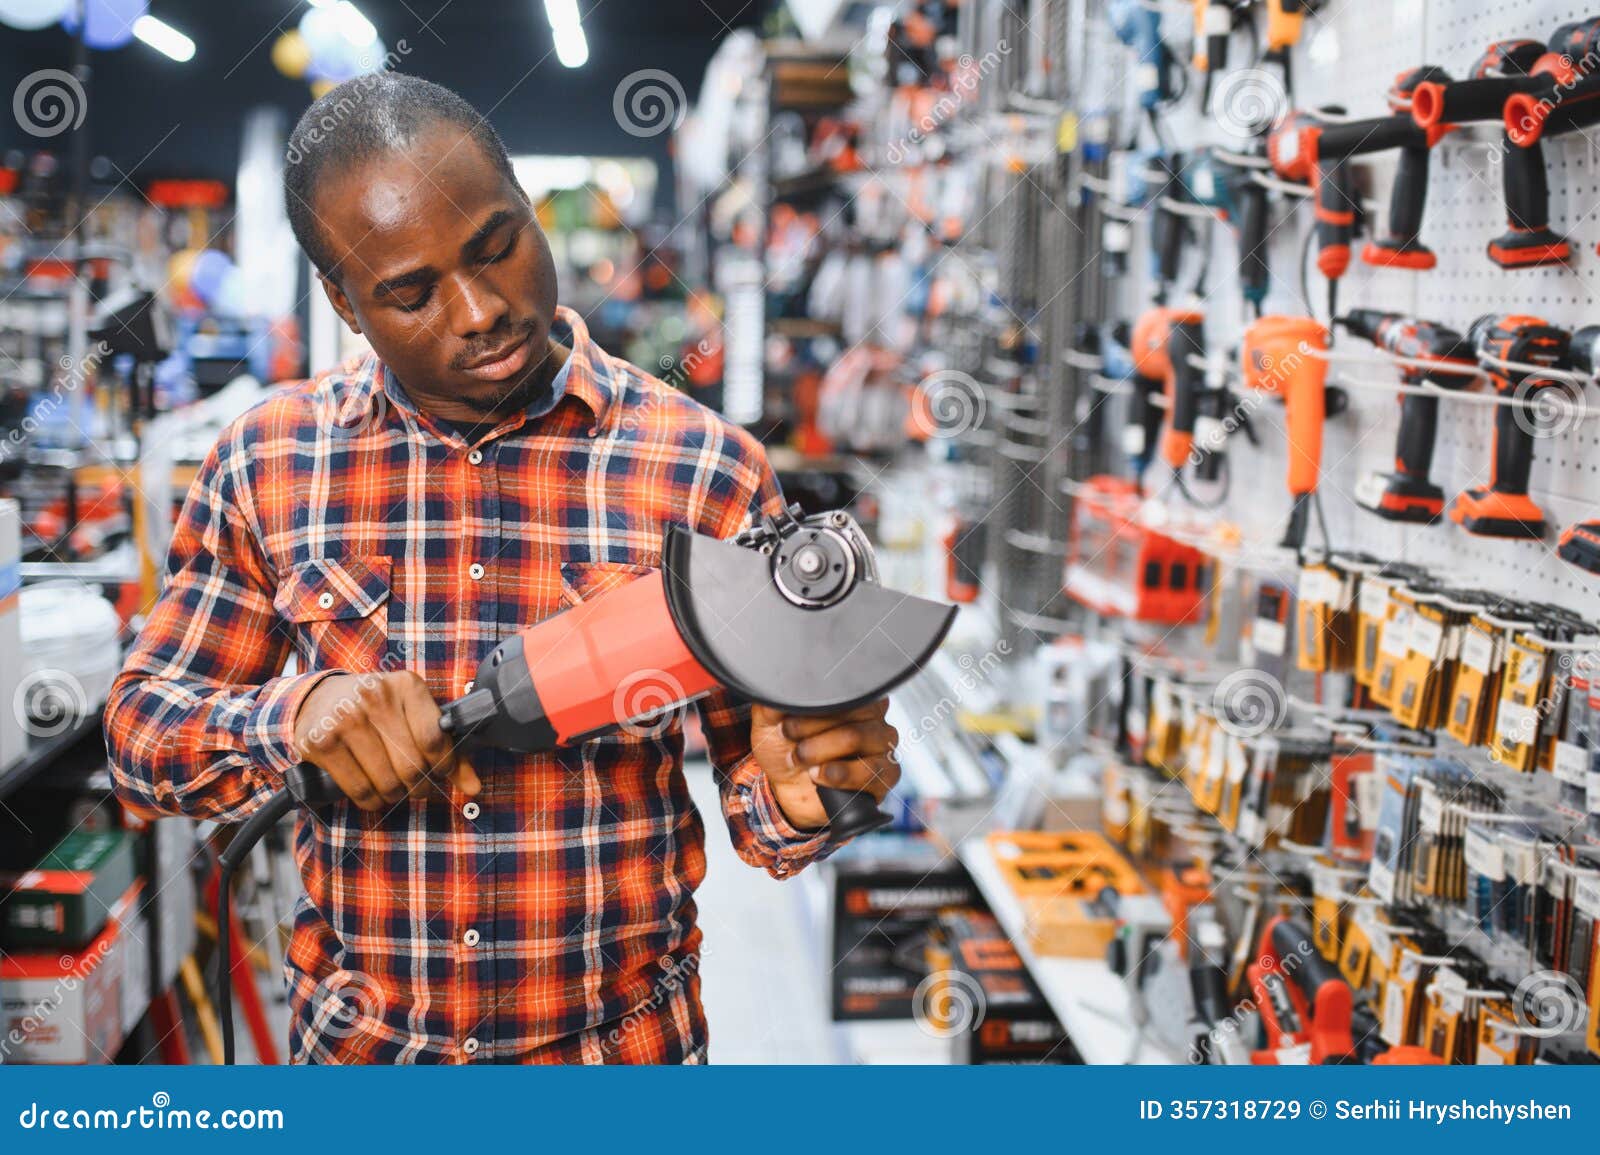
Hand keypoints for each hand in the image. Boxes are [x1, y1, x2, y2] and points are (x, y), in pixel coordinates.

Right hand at [292, 672, 479, 811]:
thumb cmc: (376, 708)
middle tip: (418, 787)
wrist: (319, 698)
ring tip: (395, 789)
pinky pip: (360, 789)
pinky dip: (372, 800)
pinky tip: (374, 793)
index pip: (435, 738)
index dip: (443, 765)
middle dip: (419, 786)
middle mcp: (375, 698)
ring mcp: (346, 719)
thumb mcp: (412, 713)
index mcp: (406, 686)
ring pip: (387, 781)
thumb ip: (445, 747)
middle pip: (412, 765)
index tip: (440, 771)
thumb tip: (473, 787)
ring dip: (395, 795)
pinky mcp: (322, 743)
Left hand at [750, 699, 898, 831]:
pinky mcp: (887, 774)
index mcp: (852, 697)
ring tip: (800, 759)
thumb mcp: (771, 724)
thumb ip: (773, 703)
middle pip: (850, 711)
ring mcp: (883, 745)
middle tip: (789, 738)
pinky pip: (870, 771)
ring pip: (856, 737)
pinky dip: (839, 774)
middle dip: (811, 728)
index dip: (811, 706)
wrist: (789, 790)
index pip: (841, 689)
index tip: (785, 721)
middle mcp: (874, 717)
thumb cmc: (788, 749)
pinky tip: (820, 776)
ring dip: (820, 750)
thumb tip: (774, 689)